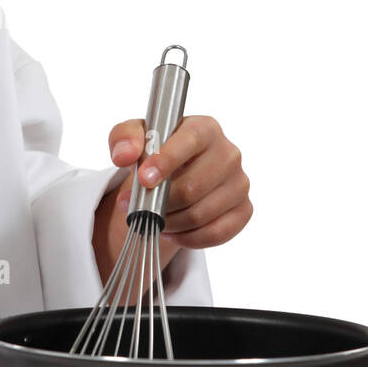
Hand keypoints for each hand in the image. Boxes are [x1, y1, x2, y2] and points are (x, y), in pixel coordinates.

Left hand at [107, 115, 251, 248]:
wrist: (176, 172)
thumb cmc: (157, 150)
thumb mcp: (134, 137)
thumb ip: (124, 138)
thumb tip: (124, 156)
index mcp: (205, 128)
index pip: (190, 141)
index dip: (166, 161)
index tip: (143, 180)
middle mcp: (228, 153)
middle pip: (193, 187)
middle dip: (159, 203)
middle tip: (138, 208)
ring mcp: (239, 183)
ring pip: (201, 214)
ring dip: (170, 222)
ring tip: (153, 219)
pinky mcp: (244, 209)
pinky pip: (216, 233)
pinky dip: (188, 238)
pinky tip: (172, 231)